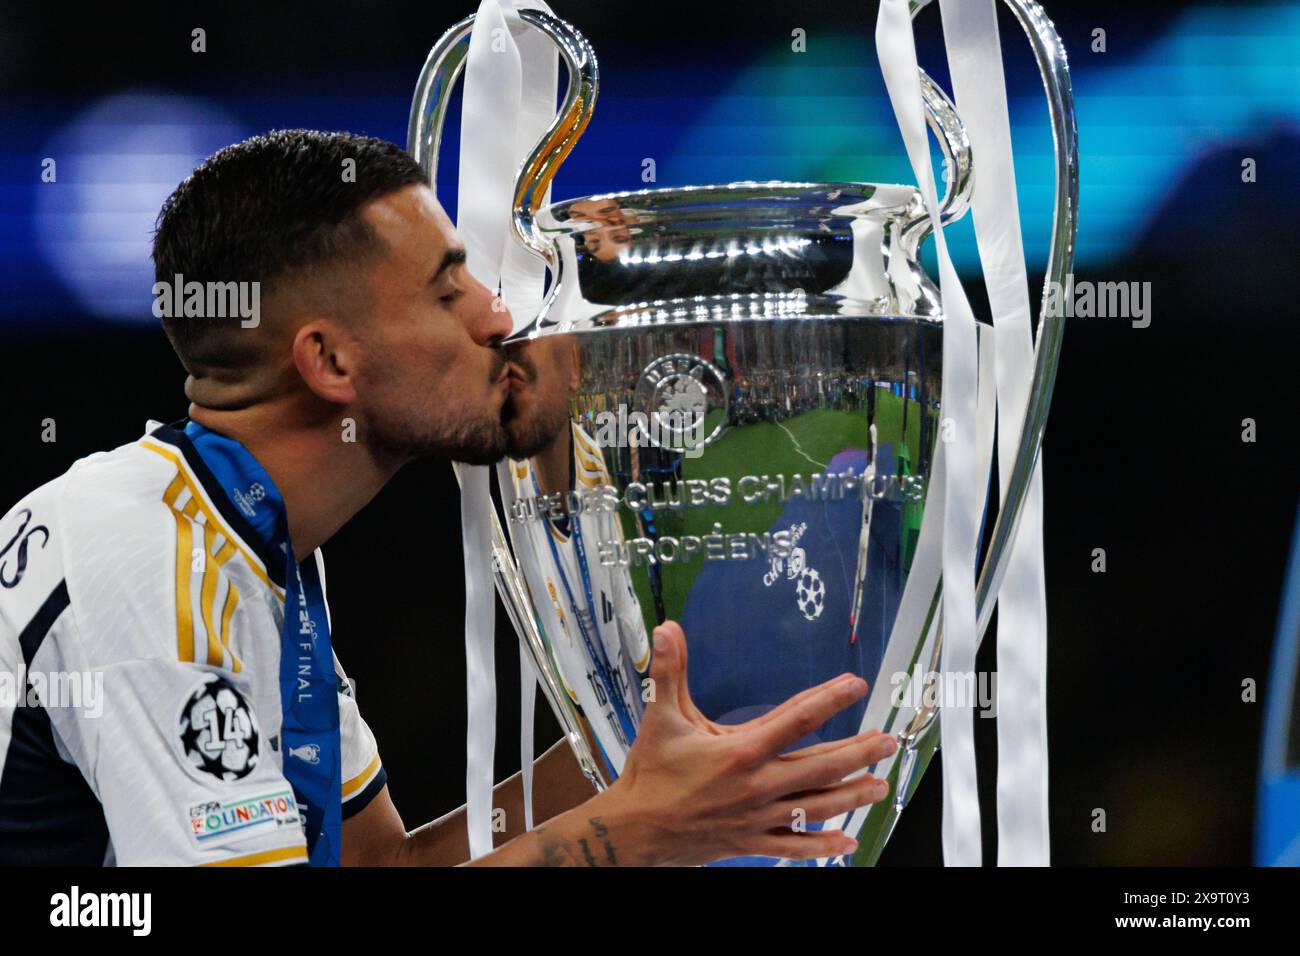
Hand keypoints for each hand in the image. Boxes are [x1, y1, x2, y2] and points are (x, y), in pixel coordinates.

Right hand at [605, 620, 896, 865]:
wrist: (636, 830)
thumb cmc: (651, 774)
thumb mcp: (661, 717)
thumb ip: (669, 672)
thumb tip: (667, 630)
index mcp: (741, 751)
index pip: (796, 719)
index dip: (829, 699)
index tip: (854, 685)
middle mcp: (758, 785)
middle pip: (821, 767)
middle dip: (859, 753)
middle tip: (888, 741)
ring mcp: (759, 817)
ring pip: (817, 807)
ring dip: (853, 795)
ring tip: (880, 785)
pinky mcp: (753, 841)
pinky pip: (795, 846)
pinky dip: (823, 846)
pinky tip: (848, 843)